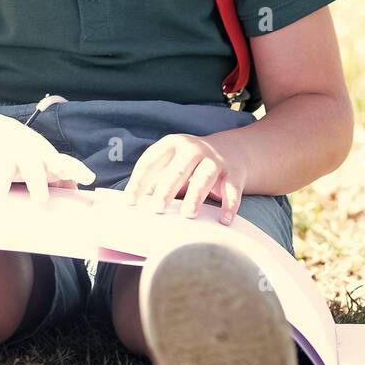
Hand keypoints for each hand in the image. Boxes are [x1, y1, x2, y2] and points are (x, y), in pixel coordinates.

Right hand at [0, 112, 94, 204]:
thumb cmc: (27, 152)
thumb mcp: (45, 157)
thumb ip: (63, 170)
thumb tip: (84, 184)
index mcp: (41, 154)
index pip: (58, 161)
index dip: (70, 169)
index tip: (80, 178)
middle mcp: (22, 155)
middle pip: (32, 167)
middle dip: (37, 182)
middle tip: (42, 201)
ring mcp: (1, 159)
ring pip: (1, 173)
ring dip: (0, 186)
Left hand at [124, 133, 247, 224]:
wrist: (231, 150)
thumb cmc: (191, 163)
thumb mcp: (171, 164)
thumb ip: (155, 179)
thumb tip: (135, 202)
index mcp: (173, 144)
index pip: (151, 161)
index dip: (139, 181)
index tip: (130, 201)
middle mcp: (194, 149)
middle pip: (178, 170)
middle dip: (166, 190)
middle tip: (157, 209)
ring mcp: (215, 160)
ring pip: (204, 178)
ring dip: (195, 196)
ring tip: (188, 214)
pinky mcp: (233, 173)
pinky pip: (232, 190)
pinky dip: (229, 205)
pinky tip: (224, 220)